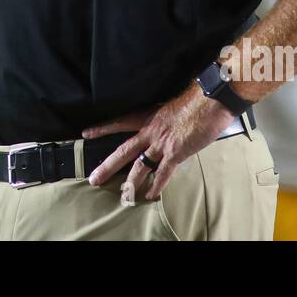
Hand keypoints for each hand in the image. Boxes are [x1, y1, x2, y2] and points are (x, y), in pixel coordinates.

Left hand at [83, 90, 235, 200]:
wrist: (210, 99)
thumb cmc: (196, 99)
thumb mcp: (172, 106)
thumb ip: (165, 119)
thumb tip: (167, 126)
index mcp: (149, 116)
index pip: (120, 122)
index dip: (103, 128)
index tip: (87, 133)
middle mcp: (150, 130)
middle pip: (123, 150)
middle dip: (107, 166)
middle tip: (93, 179)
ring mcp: (161, 143)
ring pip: (139, 166)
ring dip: (130, 183)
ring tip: (123, 197)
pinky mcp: (175, 153)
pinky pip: (162, 173)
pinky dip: (156, 186)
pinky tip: (150, 195)